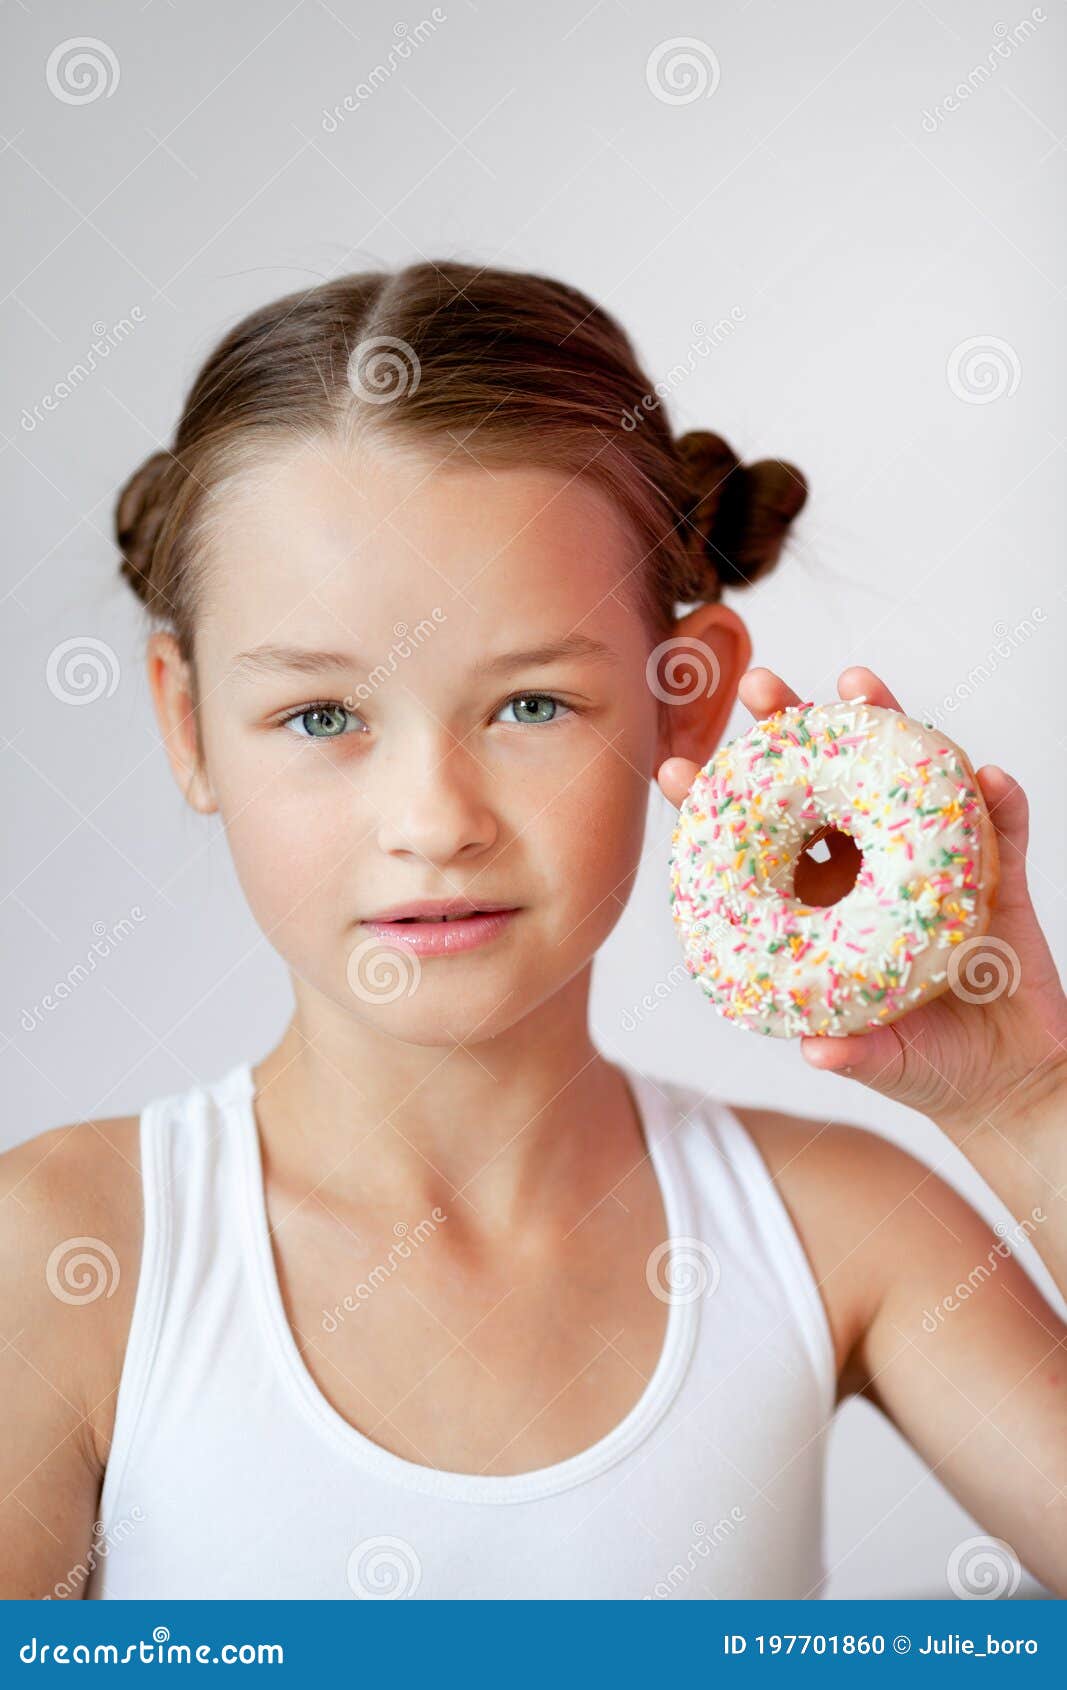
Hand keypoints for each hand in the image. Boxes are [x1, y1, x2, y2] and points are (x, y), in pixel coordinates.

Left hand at [657, 664, 1066, 1140]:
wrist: (1009, 1080)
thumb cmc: (927, 1065)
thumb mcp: (882, 1060)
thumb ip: (855, 1055)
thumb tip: (816, 1050)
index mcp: (825, 904)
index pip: (767, 841)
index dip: (724, 805)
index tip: (673, 770)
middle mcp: (870, 872)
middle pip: (829, 784)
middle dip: (794, 729)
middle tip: (757, 686)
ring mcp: (933, 864)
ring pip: (904, 779)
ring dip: (888, 726)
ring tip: (857, 685)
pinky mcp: (1000, 877)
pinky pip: (1002, 828)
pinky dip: (997, 801)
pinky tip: (986, 778)